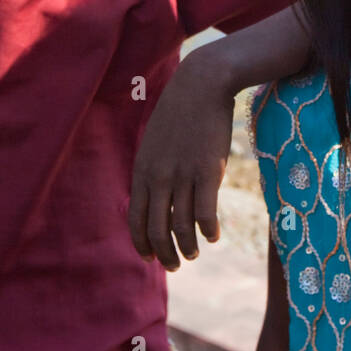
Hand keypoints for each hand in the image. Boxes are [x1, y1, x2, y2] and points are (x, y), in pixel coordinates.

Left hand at [128, 50, 234, 270]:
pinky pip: (205, 214)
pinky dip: (208, 231)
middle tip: (175, 265)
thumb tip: (157, 198)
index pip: (136, 220)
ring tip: (194, 254)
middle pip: (157, 230)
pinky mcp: (208, 171)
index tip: (150, 258)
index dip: (142, 244)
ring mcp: (183, 175)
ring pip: (181, 227)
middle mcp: (159, 177)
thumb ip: (153, 170)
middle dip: (164, 254)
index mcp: (142, 171)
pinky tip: (214, 235)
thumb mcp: (156, 143)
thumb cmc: (181, 113)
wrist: (202, 85)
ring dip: (188, 247)